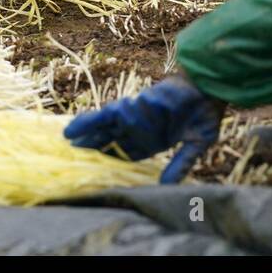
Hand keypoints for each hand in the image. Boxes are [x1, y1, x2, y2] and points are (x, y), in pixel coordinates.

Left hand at [64, 74, 224, 183]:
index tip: (94, 174)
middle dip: (93, 150)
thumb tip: (168, 186)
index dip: (111, 163)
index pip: (127, 156)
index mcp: (154, 141)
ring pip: (103, 131)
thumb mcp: (197, 144)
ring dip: (84, 137)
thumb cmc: (205, 112)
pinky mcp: (129, 107)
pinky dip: (87, 122)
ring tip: (65, 145)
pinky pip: (103, 116)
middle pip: (110, 144)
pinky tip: (71, 130)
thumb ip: (181, 164)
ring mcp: (132, 118)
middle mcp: (140, 130)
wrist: (207, 86)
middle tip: (71, 161)